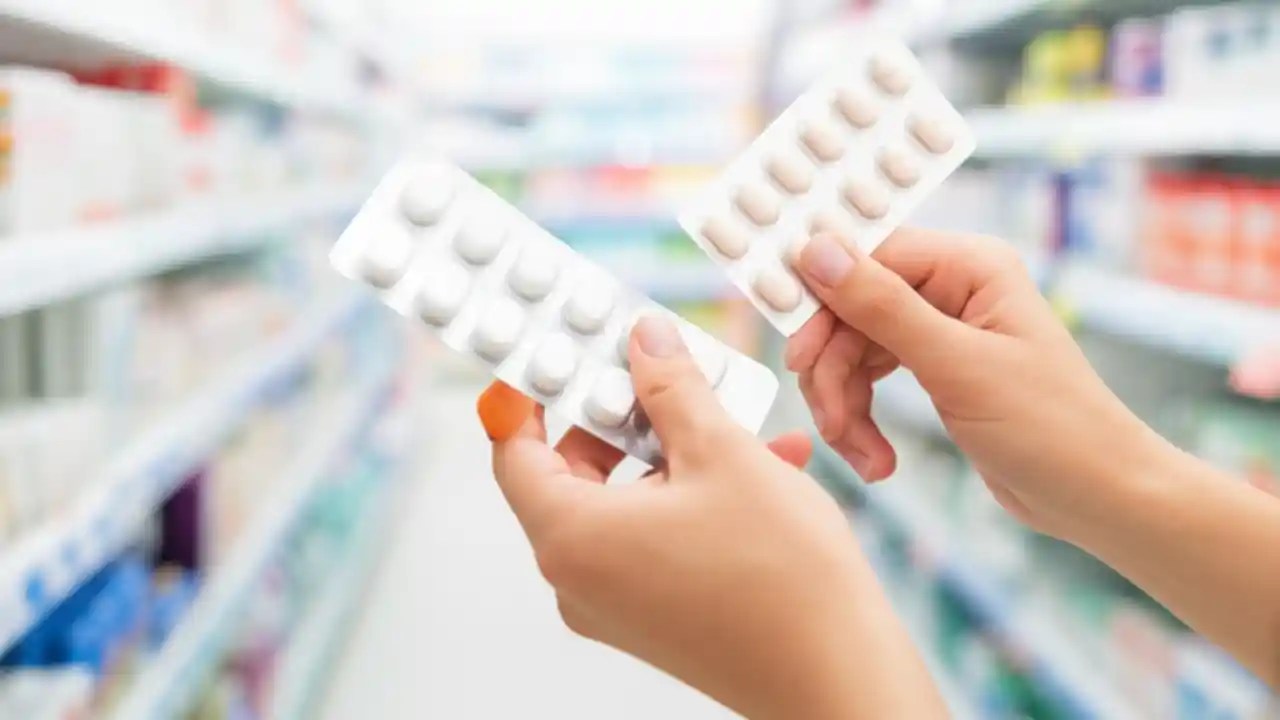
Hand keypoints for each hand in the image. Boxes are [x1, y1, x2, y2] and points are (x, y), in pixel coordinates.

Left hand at [487, 316, 945, 719]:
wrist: (840, 675)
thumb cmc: (781, 579)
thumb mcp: (721, 453)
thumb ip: (671, 387)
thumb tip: (644, 341)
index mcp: (573, 538)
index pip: (514, 452)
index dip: (532, 395)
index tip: (559, 355)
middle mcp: (581, 579)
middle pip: (575, 473)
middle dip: (624, 414)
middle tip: (659, 370)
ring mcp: (619, 605)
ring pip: (630, 501)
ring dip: (678, 451)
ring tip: (737, 415)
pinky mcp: (658, 618)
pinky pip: (659, 536)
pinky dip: (697, 496)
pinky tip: (767, 464)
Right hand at [786, 230, 1168, 538]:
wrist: (1097, 496)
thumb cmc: (1050, 426)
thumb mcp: (957, 366)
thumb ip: (882, 306)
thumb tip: (816, 250)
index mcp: (969, 265)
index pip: (868, 259)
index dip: (823, 304)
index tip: (794, 354)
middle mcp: (953, 286)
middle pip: (850, 311)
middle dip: (833, 373)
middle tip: (832, 424)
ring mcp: (941, 329)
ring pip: (851, 351)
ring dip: (844, 408)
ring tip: (864, 457)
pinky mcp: (934, 369)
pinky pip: (868, 381)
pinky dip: (861, 422)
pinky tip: (876, 461)